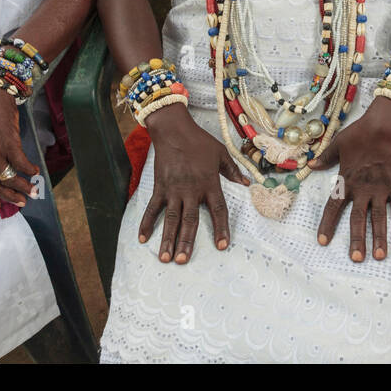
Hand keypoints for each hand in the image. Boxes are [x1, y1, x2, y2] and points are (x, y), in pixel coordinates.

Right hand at [139, 105, 249, 263]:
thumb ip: (233, 171)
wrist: (173, 130)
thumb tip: (247, 183)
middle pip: (190, 221)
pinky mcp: (159, 187)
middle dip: (187, 242)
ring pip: (171, 219)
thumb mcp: (221, 154)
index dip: (220, 229)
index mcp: (209, 184)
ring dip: (167, 239)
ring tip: (166, 257)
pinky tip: (143, 239)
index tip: (221, 245)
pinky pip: (153, 208)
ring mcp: (173, 190)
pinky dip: (147, 223)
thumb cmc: (199, 142)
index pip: (218, 210)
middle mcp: (191, 190)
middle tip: (183, 260)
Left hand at [308, 95, 390, 261]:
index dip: (327, 225)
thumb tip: (310, 165)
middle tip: (356, 258)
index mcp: (346, 181)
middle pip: (357, 219)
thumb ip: (325, 158)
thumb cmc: (360, 133)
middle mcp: (362, 189)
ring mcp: (381, 189)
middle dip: (356, 240)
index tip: (322, 241)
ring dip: (379, 237)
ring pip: (378, 218)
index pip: (333, 207)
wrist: (384, 126)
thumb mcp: (338, 144)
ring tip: (379, 256)